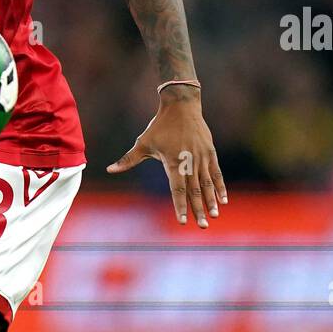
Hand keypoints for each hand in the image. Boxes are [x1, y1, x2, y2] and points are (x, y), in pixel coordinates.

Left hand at [107, 89, 227, 227]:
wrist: (181, 105)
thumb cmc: (159, 126)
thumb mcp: (143, 143)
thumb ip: (128, 160)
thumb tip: (109, 170)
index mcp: (173, 162)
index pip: (177, 190)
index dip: (180, 206)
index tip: (182, 221)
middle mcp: (189, 162)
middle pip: (194, 191)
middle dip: (198, 210)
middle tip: (203, 226)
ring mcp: (202, 157)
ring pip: (207, 184)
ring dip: (211, 201)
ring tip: (215, 216)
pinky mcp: (210, 152)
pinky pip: (216, 173)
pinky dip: (220, 187)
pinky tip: (223, 200)